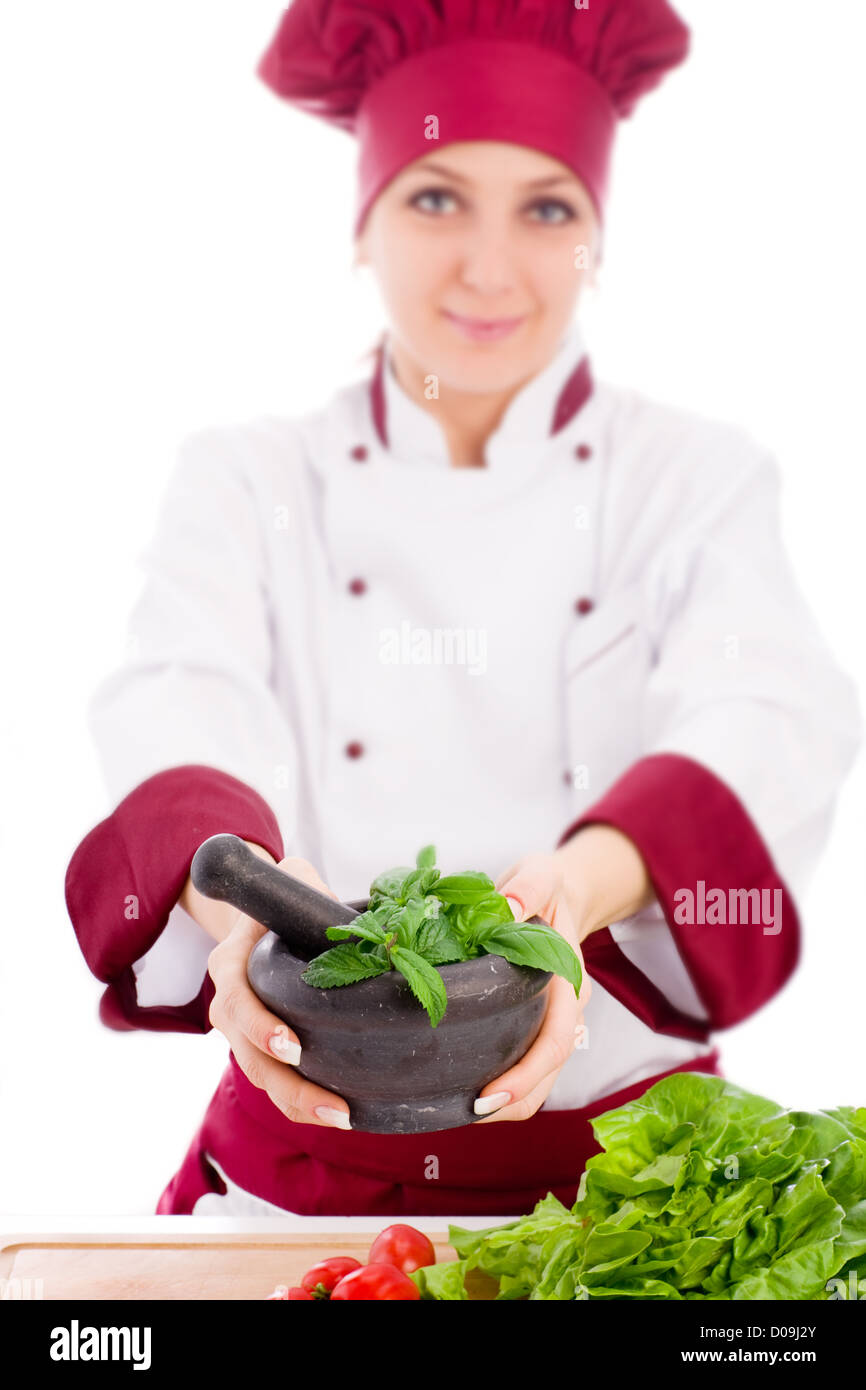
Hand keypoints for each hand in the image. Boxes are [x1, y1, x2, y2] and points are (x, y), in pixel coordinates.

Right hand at [205, 854, 353, 1129]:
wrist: (259, 916)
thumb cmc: (283, 899)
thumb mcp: (295, 881)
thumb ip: (316, 894)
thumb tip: (367, 929)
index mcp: (231, 961)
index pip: (235, 1000)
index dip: (259, 1026)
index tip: (292, 1046)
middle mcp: (228, 1003)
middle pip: (247, 1055)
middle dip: (289, 1085)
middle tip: (335, 1107)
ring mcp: (240, 1031)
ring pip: (261, 1077)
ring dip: (298, 1104)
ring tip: (343, 1117)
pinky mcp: (259, 1047)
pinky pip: (274, 1083)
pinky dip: (300, 1103)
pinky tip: (336, 1114)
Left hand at [471, 852, 591, 1123]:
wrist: (559, 892)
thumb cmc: (546, 886)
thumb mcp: (539, 873)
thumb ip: (527, 886)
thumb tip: (508, 908)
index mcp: (567, 979)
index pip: (555, 1040)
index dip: (525, 1075)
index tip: (488, 1096)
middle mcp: (566, 1008)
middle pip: (548, 1074)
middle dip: (512, 1102)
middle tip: (466, 1114)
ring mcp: (553, 1020)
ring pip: (539, 1079)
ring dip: (507, 1101)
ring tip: (460, 1110)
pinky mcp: (535, 1023)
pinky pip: (524, 1064)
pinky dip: (502, 1084)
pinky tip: (465, 1086)